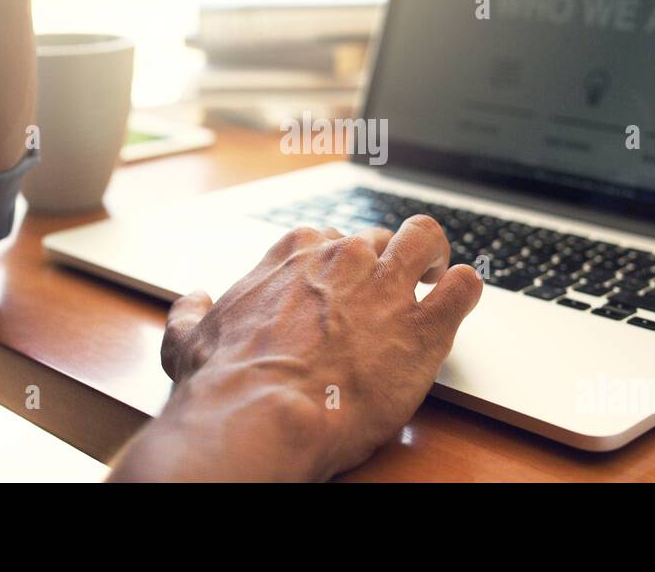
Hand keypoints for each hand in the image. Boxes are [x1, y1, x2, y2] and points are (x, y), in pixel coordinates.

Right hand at [109, 215, 483, 480]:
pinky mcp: (424, 326)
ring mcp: (387, 287)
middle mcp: (344, 259)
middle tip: (390, 293)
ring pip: (427, 240)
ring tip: (436, 279)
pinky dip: (466, 291)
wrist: (261, 416)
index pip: (331, 238)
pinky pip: (465, 287)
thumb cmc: (225, 383)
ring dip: (434, 256)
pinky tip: (458, 304)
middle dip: (387, 263)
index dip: (341, 263)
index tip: (343, 285)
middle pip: (380, 239)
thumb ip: (192, 314)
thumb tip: (194, 302)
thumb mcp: (188, 341)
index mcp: (294, 254)